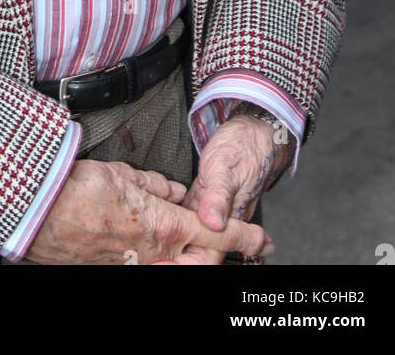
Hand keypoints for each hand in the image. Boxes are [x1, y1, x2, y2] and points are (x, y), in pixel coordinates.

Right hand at [23, 158, 271, 264]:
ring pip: (178, 269)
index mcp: (163, 226)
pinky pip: (151, 268)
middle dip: (219, 253)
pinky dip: (161, 257)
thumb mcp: (122, 174)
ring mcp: (136, 269)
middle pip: (204, 263)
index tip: (262, 237)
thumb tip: (176, 190)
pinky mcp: (117, 272)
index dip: (244, 237)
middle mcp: (155, 255)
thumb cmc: (76, 189)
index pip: (217, 235)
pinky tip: (151, 242)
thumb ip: (155, 184)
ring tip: (192, 242)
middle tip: (228, 238)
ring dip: (190, 256)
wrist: (35, 213)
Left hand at [155, 113, 292, 264]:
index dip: (182, 260)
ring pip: (186, 234)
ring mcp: (207, 213)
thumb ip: (218, 196)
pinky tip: (152, 212)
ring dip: (168, 235)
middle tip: (145, 243)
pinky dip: (169, 217)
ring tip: (144, 233)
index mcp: (229, 224)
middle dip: (171, 249)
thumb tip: (214, 224)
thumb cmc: (241, 148)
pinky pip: (183, 216)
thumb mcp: (224, 168)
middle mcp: (218, 224)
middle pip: (193, 248)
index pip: (206, 256)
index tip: (160, 261)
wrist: (250, 133)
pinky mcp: (199, 201)